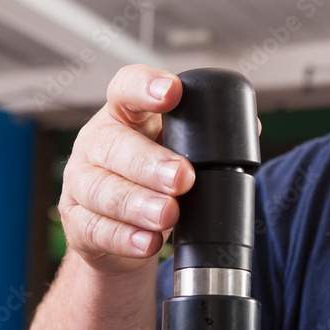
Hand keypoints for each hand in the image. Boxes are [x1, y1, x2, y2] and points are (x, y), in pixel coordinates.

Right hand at [59, 64, 192, 272]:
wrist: (122, 231)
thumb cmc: (152, 178)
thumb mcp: (176, 149)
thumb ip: (208, 137)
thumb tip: (251, 128)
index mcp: (123, 115)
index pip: (126, 88)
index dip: (145, 87)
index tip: (171, 93)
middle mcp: (96, 143)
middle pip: (113, 145)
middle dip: (150, 162)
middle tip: (183, 177)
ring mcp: (80, 183)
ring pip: (101, 190)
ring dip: (138, 204)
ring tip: (168, 215)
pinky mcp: (77, 224)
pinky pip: (95, 229)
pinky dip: (124, 238)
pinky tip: (148, 242)